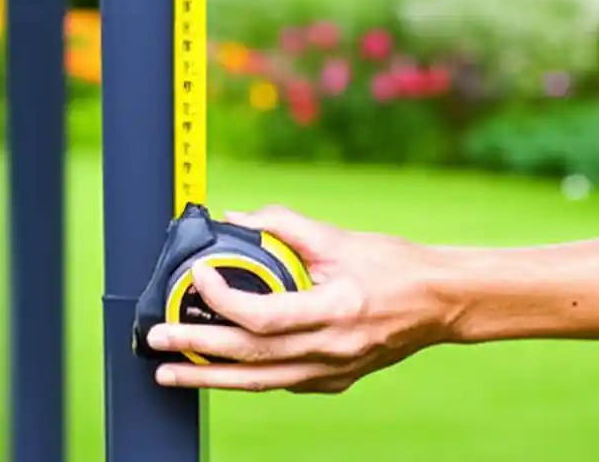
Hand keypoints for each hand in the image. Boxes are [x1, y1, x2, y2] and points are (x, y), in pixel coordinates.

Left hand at [146, 206, 452, 393]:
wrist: (441, 302)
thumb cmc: (397, 266)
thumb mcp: (343, 238)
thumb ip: (288, 227)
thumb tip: (238, 218)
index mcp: (336, 309)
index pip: (264, 316)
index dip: (223, 299)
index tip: (199, 278)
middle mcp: (332, 348)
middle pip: (251, 357)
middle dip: (197, 348)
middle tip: (157, 339)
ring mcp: (334, 371)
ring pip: (260, 381)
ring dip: (210, 376)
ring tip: (171, 371)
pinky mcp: (336, 380)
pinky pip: (283, 381)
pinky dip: (250, 376)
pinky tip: (223, 369)